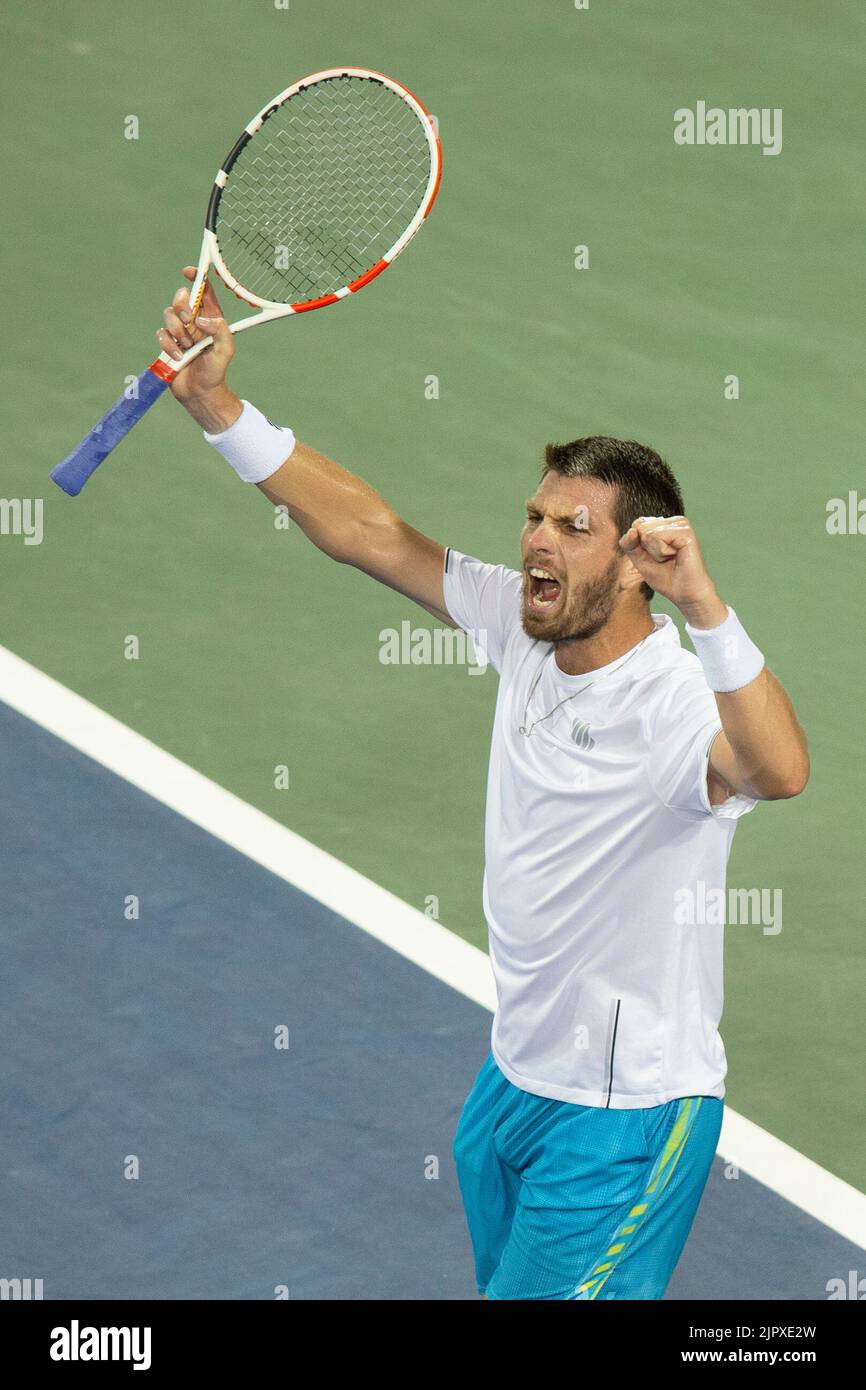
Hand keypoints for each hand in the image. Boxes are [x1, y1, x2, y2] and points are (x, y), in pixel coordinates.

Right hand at [156, 268, 240, 431]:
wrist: (200, 394)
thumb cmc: (216, 373)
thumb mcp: (225, 351)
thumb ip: (220, 330)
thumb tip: (202, 318)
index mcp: (211, 318)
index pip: (204, 290)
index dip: (197, 278)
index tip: (188, 273)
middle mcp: (194, 322)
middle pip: (181, 298)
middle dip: (181, 307)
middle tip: (189, 323)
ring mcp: (180, 332)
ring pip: (168, 315)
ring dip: (176, 331)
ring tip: (187, 348)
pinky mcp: (168, 343)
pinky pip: (160, 333)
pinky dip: (168, 345)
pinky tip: (178, 357)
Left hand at [619, 516, 726, 626]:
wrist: (685, 594)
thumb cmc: (666, 578)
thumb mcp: (640, 559)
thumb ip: (629, 544)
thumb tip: (633, 529)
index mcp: (665, 524)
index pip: (636, 525)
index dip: (639, 546)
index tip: (657, 558)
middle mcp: (674, 521)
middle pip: (640, 527)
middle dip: (647, 549)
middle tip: (666, 560)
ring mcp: (681, 524)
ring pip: (647, 532)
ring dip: (655, 552)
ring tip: (671, 558)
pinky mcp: (685, 531)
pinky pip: (657, 536)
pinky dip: (661, 552)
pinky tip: (676, 556)